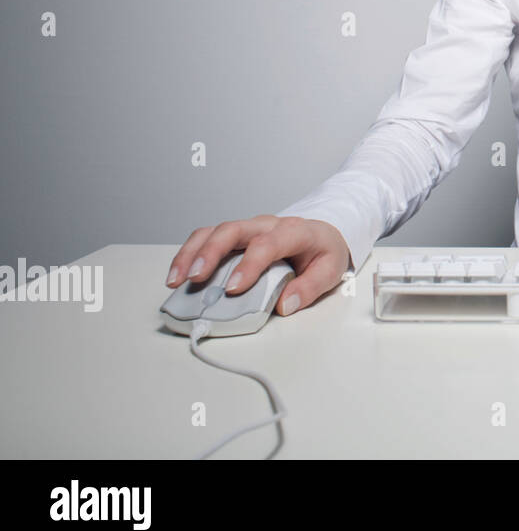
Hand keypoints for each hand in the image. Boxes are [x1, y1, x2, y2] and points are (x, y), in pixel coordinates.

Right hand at [164, 214, 350, 314]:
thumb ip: (310, 288)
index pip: (267, 243)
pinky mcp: (235, 236)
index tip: (233, 289)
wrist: (323, 233)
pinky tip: (179, 275)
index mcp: (294, 231)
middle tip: (195, 279)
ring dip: (191, 254)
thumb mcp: (330, 270)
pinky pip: (207, 237)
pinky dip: (189, 254)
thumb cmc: (324, 251)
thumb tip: (285, 305)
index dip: (249, 265)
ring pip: (213, 231)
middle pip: (233, 229)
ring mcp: (248, 228)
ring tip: (176, 281)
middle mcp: (266, 224)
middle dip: (210, 253)